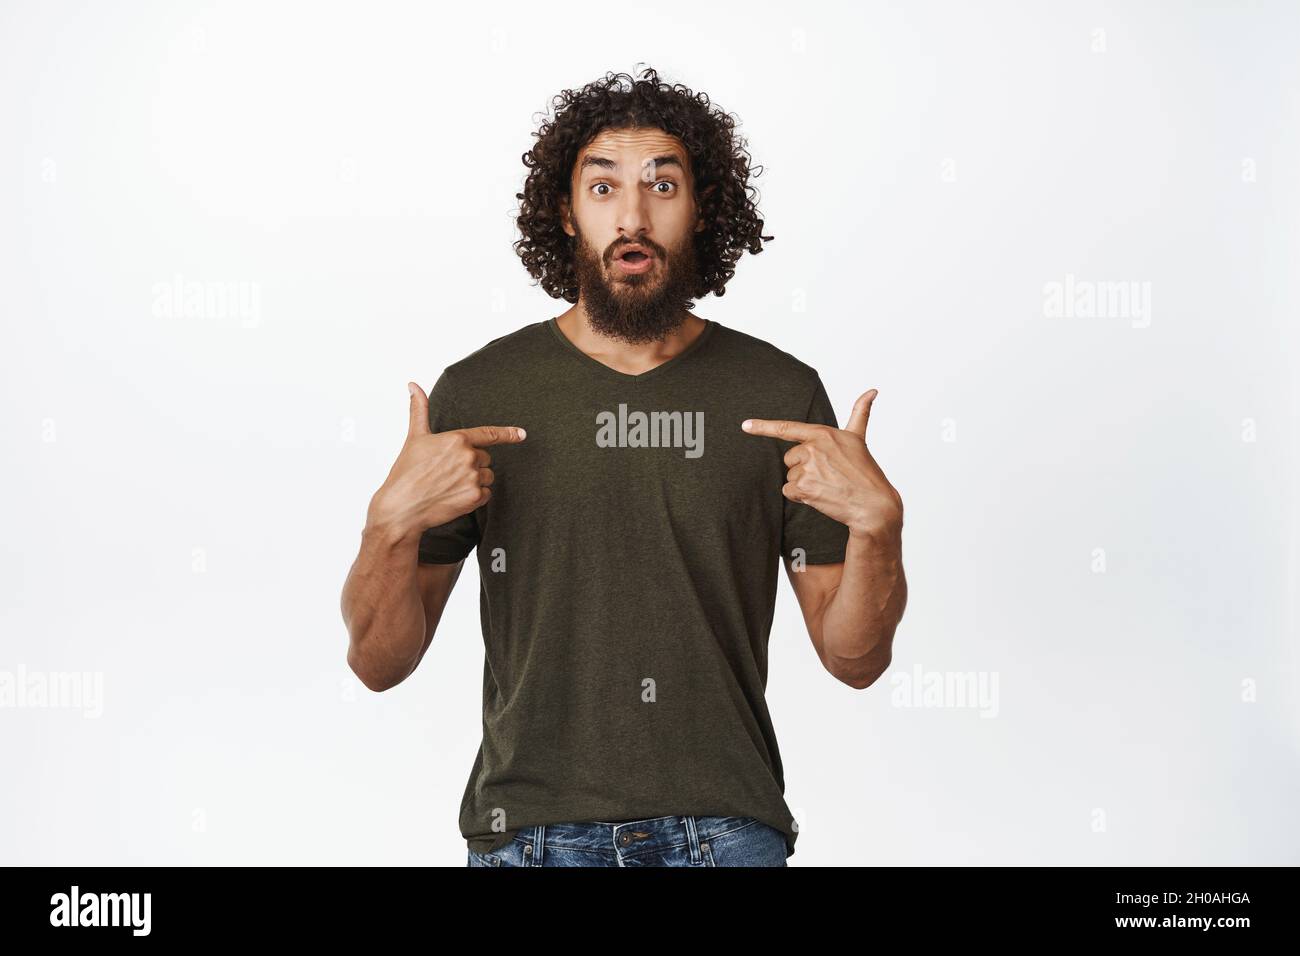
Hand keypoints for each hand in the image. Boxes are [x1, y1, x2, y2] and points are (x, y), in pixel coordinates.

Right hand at [367, 382, 526, 541]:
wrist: (402, 507)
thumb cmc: (406, 472)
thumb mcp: (415, 437)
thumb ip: (419, 409)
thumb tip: (413, 385)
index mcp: (457, 439)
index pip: (489, 434)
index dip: (508, 434)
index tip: (522, 434)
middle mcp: (468, 457)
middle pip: (485, 458)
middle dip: (471, 464)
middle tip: (447, 472)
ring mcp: (473, 477)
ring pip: (487, 476)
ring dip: (475, 480)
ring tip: (450, 485)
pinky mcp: (475, 497)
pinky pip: (486, 494)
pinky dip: (475, 496)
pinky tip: (455, 497)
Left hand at [741, 388, 901, 539]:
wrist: (873, 504)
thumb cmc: (866, 472)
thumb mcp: (859, 438)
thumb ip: (860, 412)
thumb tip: (872, 390)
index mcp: (822, 433)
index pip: (787, 428)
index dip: (763, 427)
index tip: (745, 425)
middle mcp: (812, 448)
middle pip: (790, 459)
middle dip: (803, 468)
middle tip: (827, 475)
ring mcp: (807, 467)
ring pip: (790, 476)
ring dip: (804, 483)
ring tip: (827, 486)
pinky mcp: (803, 487)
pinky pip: (789, 491)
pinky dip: (801, 497)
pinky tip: (820, 496)